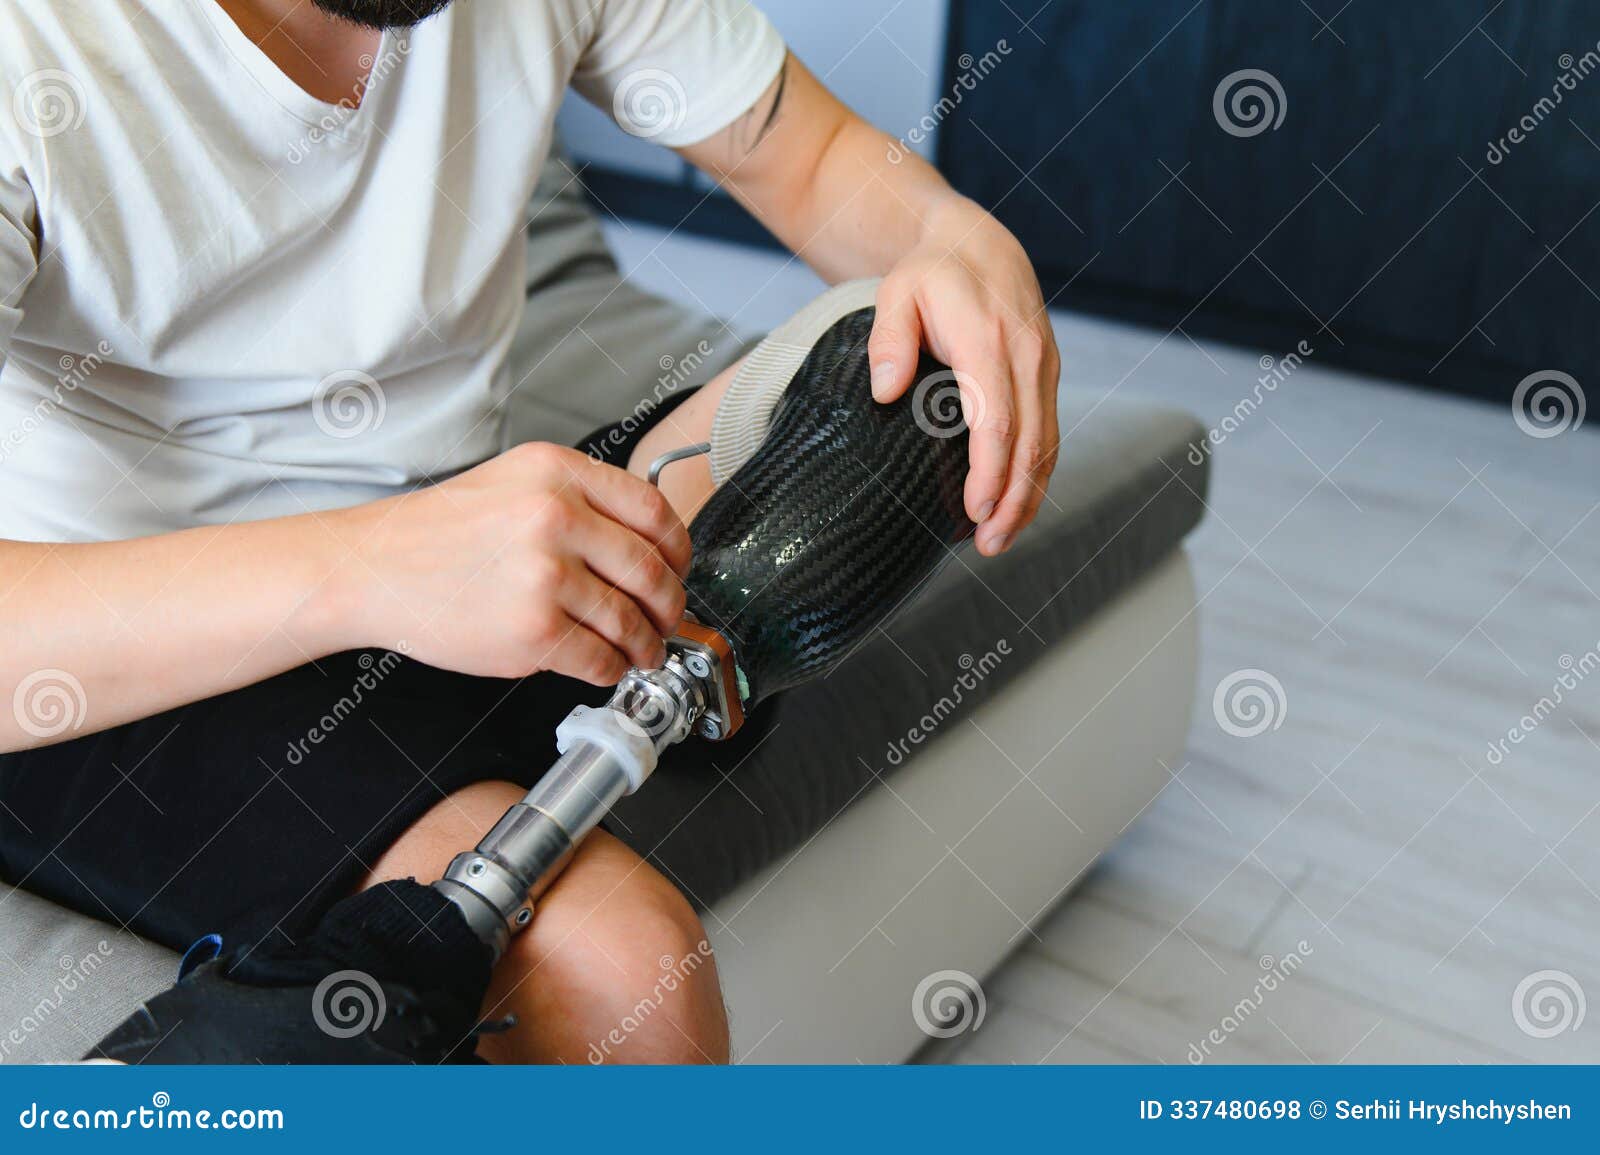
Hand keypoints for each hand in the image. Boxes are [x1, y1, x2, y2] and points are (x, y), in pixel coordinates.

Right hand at [342, 443, 689, 684]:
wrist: (374, 568)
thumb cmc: (439, 532)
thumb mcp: (515, 482)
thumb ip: (580, 499)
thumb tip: (646, 543)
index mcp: (558, 473)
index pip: (654, 511)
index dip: (679, 548)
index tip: (679, 568)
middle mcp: (557, 517)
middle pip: (652, 569)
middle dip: (670, 603)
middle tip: (668, 617)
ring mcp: (546, 575)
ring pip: (631, 620)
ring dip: (647, 644)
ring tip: (644, 650)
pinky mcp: (533, 631)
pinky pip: (600, 657)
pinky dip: (613, 669)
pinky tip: (607, 665)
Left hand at [867, 196, 1060, 556]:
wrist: (978, 245)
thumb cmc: (931, 274)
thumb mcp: (896, 293)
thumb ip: (888, 339)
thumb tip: (885, 390)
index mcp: (989, 340)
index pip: (996, 417)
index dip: (990, 470)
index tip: (975, 509)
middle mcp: (1027, 357)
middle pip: (1028, 442)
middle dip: (1011, 500)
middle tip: (988, 546)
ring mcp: (1043, 368)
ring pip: (1046, 444)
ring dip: (1028, 497)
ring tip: (1001, 541)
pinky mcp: (1046, 379)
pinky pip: (1047, 435)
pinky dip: (1035, 476)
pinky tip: (1016, 509)